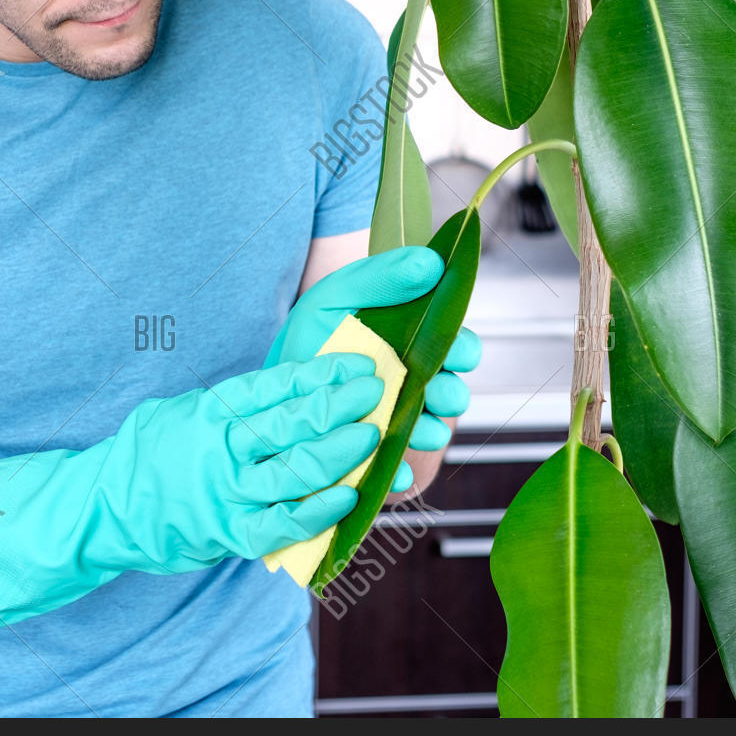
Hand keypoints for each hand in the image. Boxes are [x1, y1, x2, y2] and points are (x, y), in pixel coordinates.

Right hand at [0, 353, 392, 629]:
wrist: (105, 510)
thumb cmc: (151, 454)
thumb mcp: (184, 409)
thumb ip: (231, 402)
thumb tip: (290, 383)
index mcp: (209, 411)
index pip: (273, 385)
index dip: (319, 373)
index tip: (355, 363)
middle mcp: (219, 450)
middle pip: (290, 423)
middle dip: (338, 405)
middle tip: (375, 391)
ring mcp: (226, 493)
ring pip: (294, 471)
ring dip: (338, 452)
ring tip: (370, 435)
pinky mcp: (231, 532)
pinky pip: (284, 523)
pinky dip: (319, 509)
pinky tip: (348, 494)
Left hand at [264, 246, 476, 492]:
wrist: (272, 379)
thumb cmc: (313, 332)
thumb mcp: (340, 293)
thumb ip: (383, 275)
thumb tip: (431, 263)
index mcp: (417, 343)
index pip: (458, 346)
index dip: (463, 349)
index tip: (458, 352)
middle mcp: (414, 384)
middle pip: (452, 392)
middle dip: (451, 394)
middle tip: (439, 394)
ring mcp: (396, 421)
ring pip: (431, 431)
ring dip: (430, 432)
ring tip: (417, 430)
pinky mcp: (374, 455)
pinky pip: (395, 469)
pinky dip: (397, 471)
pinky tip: (390, 467)